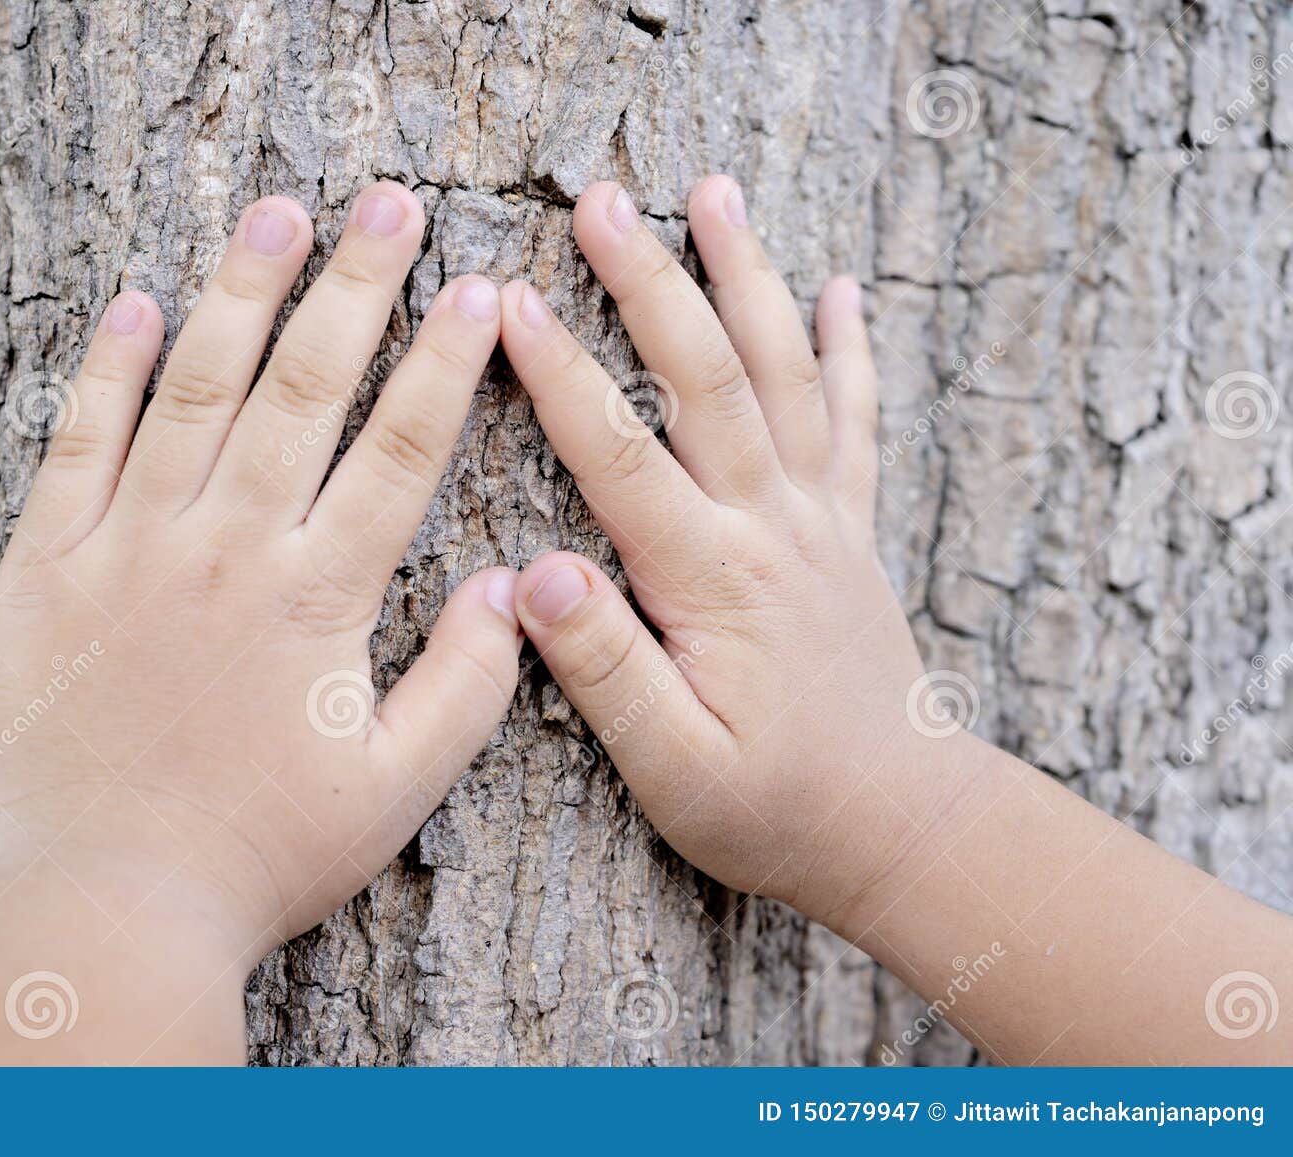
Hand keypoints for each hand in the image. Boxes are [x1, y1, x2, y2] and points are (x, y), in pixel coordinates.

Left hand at [0, 182, 520, 1062]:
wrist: (101, 905)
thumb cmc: (259, 858)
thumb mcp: (397, 792)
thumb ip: (467, 685)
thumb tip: (507, 585)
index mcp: (316, 598)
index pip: (399, 449)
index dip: (445, 363)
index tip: (478, 291)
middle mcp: (226, 550)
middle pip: (304, 389)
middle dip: (356, 286)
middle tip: (389, 204)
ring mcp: (127, 549)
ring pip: (192, 390)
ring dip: (239, 294)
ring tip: (276, 214)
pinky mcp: (43, 567)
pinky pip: (75, 444)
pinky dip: (104, 369)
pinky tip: (131, 303)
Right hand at [498, 176, 939, 924]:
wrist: (905, 827)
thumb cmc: (776, 809)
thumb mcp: (674, 770)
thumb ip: (606, 671)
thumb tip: (538, 574)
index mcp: (713, 582)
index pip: (621, 456)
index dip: (559, 375)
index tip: (505, 299)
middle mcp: (773, 528)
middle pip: (709, 378)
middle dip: (650, 281)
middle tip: (599, 199)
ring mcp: (821, 521)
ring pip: (785, 372)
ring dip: (747, 276)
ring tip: (713, 191)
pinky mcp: (850, 531)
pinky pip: (855, 419)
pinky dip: (849, 348)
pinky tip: (840, 288)